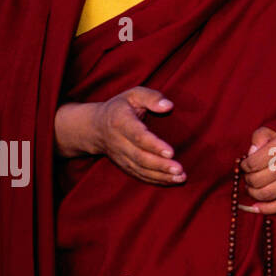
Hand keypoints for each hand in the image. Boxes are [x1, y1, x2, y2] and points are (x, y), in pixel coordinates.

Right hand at [55, 86, 183, 185]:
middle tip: (179, 170)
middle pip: (140, 157)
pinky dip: (155, 180)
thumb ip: (152, 97)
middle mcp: (118, 142)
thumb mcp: (134, 94)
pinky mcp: (124, 165)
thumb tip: (168, 106)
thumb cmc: (121, 107)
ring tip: (180, 178)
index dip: (154, 145)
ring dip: (161, 176)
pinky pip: (139, 175)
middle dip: (160, 165)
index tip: (171, 152)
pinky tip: (172, 181)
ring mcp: (120, 156)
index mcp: (121, 121)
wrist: (95, 127)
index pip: (138, 136)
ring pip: (140, 169)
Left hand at [240, 127, 275, 214]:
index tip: (246, 164)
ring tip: (252, 187)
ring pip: (265, 194)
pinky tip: (255, 207)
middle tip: (249, 175)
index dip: (244, 165)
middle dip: (248, 179)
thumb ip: (259, 137)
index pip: (252, 164)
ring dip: (253, 193)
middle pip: (256, 180)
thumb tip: (250, 153)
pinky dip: (265, 209)